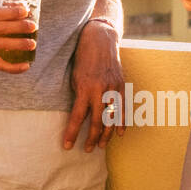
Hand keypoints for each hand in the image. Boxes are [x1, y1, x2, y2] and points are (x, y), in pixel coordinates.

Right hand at [0, 0, 35, 73]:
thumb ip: (0, 5)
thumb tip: (22, 4)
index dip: (10, 12)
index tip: (24, 10)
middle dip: (18, 27)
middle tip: (32, 26)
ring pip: (0, 46)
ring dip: (18, 45)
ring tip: (32, 43)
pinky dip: (13, 67)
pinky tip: (26, 65)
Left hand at [63, 20, 125, 151]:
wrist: (100, 40)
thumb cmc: (83, 58)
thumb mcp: (74, 76)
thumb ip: (78, 95)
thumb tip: (78, 114)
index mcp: (84, 88)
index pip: (77, 117)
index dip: (72, 133)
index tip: (67, 146)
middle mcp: (100, 90)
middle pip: (97, 121)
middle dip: (91, 138)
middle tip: (87, 149)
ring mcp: (113, 88)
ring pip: (111, 118)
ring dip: (107, 135)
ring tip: (100, 146)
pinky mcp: (122, 85)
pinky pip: (123, 108)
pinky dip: (122, 122)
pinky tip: (120, 133)